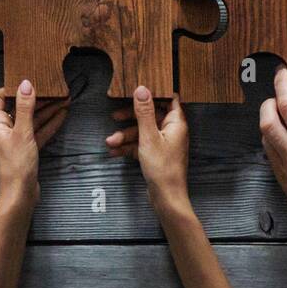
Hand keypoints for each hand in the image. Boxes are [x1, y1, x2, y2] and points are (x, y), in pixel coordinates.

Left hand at [0, 80, 68, 211]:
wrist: (20, 196)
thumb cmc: (16, 167)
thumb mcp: (23, 133)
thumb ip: (24, 108)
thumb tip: (25, 85)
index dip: (11, 88)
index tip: (28, 82)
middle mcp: (4, 130)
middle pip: (18, 107)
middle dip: (35, 98)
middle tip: (52, 89)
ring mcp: (16, 140)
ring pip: (31, 119)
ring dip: (46, 110)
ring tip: (63, 100)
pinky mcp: (27, 149)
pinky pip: (38, 131)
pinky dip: (49, 124)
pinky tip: (62, 116)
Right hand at [107, 87, 189, 212]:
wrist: (166, 198)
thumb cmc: (163, 169)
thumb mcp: (148, 136)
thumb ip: (144, 112)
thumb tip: (142, 89)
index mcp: (175, 123)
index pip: (168, 99)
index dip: (154, 94)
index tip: (138, 90)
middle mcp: (171, 131)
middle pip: (150, 116)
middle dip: (131, 118)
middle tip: (115, 116)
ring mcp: (163, 143)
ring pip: (142, 132)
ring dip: (125, 136)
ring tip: (110, 142)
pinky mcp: (155, 154)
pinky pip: (140, 145)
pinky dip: (128, 147)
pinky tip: (114, 151)